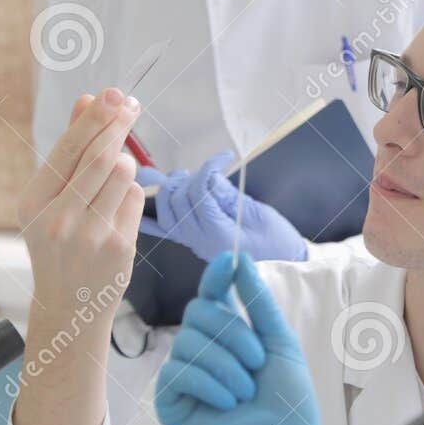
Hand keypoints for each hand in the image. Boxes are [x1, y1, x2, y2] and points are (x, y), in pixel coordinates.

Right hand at [17, 89, 144, 333]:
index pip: (69, 149)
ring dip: (125, 162)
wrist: (69, 304)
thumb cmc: (59, 243)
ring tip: (114, 172)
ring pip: (123, 173)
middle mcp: (59, 217)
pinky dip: (130, 193)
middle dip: (118, 124)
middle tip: (130, 104)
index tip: (112, 94)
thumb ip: (68, 150)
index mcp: (34, 202)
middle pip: (100, 155)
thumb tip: (87, 100)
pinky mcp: (119, 245)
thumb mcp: (49, 199)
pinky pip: (135, 197)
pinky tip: (116, 211)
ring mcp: (91, 234)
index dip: (94, 118)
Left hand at [136, 151, 307, 262]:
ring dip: (169, 191)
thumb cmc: (278, 243)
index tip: (224, 156)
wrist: (282, 268)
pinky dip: (151, 219)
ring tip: (181, 177)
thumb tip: (208, 176)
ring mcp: (194, 243)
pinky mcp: (194, 242)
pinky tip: (141, 205)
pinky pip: (165, 232)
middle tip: (207, 170)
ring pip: (167, 214)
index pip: (200, 194)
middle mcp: (200, 240)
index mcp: (219, 234)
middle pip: (179, 201)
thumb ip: (230, 196)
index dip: (208, 170)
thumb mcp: (260, 215)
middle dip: (189, 180)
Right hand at [155, 252, 334, 424]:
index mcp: (226, 337)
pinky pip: (177, 373)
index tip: (229, 261)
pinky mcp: (169, 405)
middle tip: (257, 364)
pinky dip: (210, 386)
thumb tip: (238, 259)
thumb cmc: (288, 403)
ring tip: (246, 393)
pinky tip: (228, 406)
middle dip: (234, 335)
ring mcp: (182, 378)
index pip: (211, 296)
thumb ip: (258, 303)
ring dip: (227, 367)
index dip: (217, 277)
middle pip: (197, 313)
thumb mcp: (280, 344)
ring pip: (188, 343)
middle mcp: (200, 353)